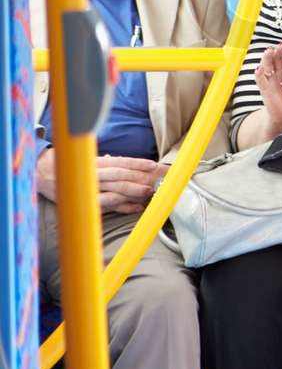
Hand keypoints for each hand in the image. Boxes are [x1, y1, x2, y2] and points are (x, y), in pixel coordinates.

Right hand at [36, 147, 168, 214]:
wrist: (40, 173)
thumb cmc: (68, 167)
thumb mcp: (87, 161)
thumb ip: (106, 163)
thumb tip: (125, 164)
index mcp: (95, 162)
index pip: (121, 161)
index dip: (137, 163)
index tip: (153, 165)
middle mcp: (93, 173)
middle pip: (120, 175)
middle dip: (139, 178)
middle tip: (155, 182)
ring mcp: (88, 187)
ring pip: (114, 189)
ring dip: (133, 192)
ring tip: (148, 193)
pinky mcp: (84, 201)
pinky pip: (106, 204)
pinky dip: (122, 206)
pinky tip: (135, 207)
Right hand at [254, 44, 281, 126]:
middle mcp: (276, 72)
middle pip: (274, 58)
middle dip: (277, 50)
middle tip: (280, 44)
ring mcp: (269, 79)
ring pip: (266, 65)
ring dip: (267, 58)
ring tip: (269, 51)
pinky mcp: (264, 88)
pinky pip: (260, 80)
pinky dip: (259, 73)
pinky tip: (259, 68)